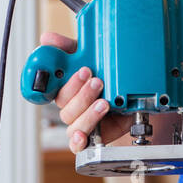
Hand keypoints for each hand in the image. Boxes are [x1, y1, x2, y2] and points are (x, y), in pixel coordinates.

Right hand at [39, 32, 128, 152]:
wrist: (136, 96)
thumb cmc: (108, 77)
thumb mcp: (92, 57)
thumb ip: (70, 49)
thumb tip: (47, 39)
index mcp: (67, 89)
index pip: (55, 88)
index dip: (64, 82)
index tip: (78, 71)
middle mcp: (72, 107)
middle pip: (65, 106)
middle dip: (81, 94)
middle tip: (97, 81)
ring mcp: (82, 122)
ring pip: (74, 123)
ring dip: (88, 112)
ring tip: (104, 101)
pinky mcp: (94, 136)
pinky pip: (79, 144)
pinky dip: (79, 140)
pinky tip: (84, 134)